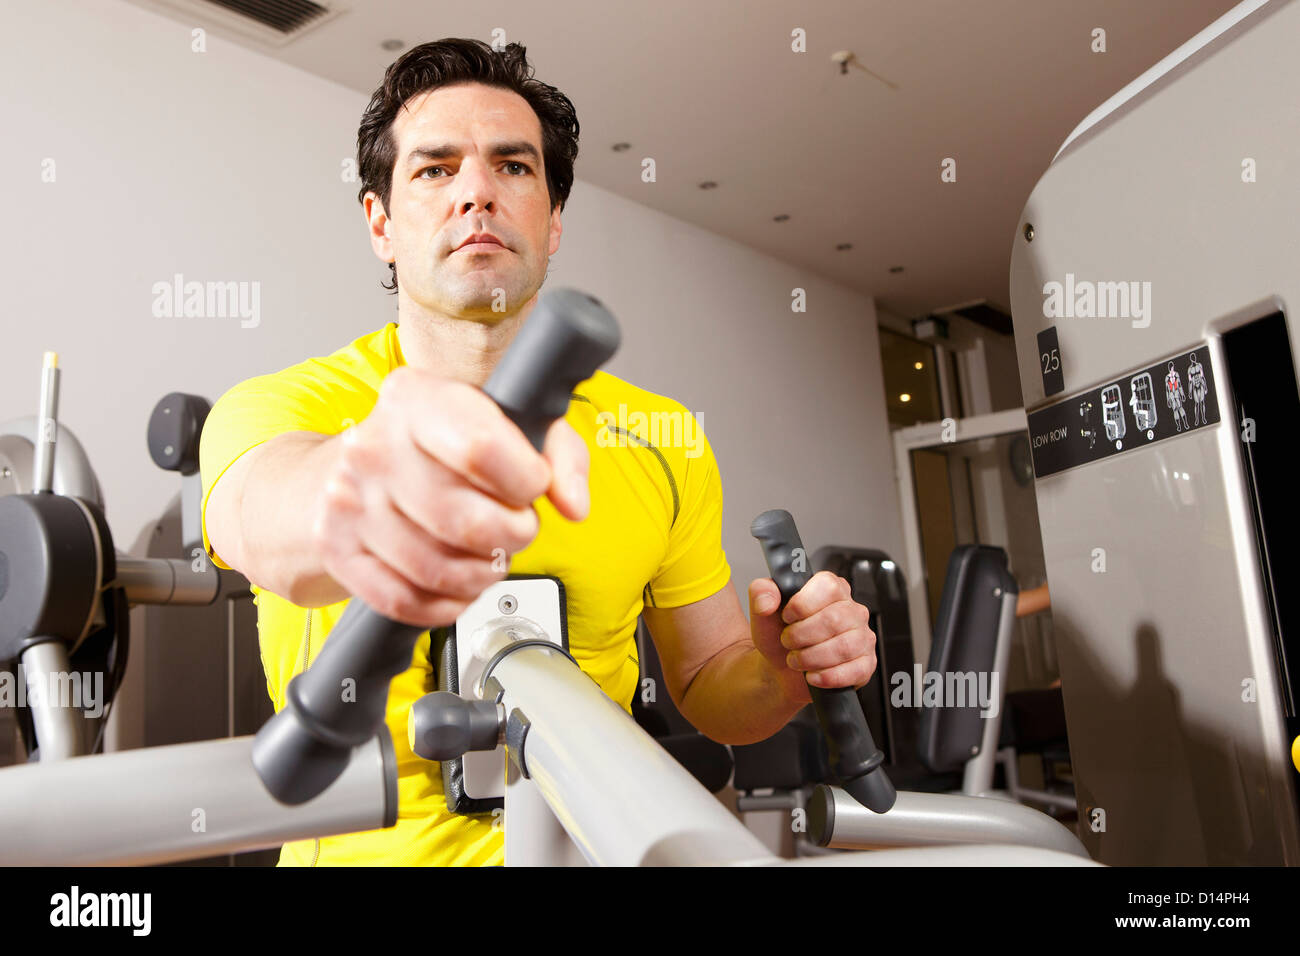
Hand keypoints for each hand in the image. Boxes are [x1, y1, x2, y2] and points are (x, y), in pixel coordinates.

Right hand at [310, 365, 588, 626]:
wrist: (350, 466)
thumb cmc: (440, 444)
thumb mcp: (508, 422)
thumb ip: (558, 454)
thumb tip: (572, 504)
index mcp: (415, 399)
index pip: (482, 449)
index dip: (526, 481)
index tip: (531, 485)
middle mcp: (373, 448)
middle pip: (465, 521)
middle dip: (512, 536)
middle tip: (516, 527)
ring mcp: (348, 502)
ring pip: (437, 569)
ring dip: (483, 575)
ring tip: (491, 556)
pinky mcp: (338, 550)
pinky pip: (403, 599)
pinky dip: (446, 604)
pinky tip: (460, 584)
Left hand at [748, 571, 876, 705]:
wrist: (780, 669)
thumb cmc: (779, 636)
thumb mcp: (763, 611)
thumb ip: (761, 593)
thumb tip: (769, 599)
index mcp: (832, 589)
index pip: (828, 587)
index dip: (803, 604)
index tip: (787, 617)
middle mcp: (852, 610)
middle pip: (834, 619)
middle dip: (802, 635)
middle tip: (788, 642)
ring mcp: (862, 637)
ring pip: (844, 647)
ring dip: (812, 657)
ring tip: (797, 660)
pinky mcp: (865, 664)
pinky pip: (854, 671)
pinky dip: (827, 677)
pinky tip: (812, 675)